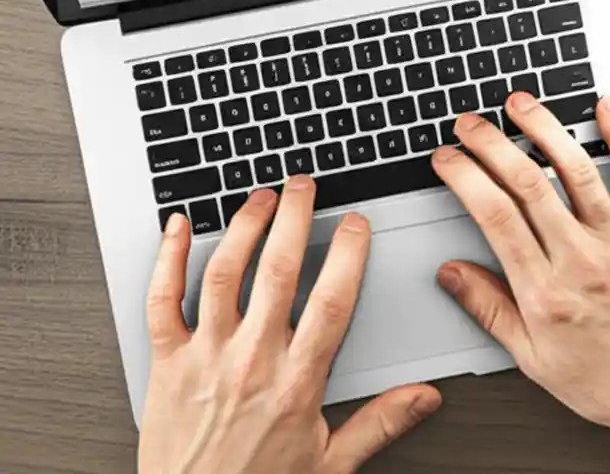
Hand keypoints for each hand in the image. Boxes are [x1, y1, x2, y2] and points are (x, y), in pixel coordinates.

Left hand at [139, 178, 440, 473]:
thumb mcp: (331, 465)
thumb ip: (381, 423)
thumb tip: (425, 396)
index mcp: (297, 382)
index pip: (332, 300)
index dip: (348, 254)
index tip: (355, 224)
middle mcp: (252, 360)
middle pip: (278, 270)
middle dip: (294, 217)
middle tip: (303, 185)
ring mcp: (205, 357)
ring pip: (223, 273)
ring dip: (243, 226)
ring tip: (258, 197)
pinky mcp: (165, 363)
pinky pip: (162, 300)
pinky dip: (168, 258)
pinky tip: (178, 226)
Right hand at [432, 94, 609, 470]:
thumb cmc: (607, 382)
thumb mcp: (533, 358)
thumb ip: (489, 309)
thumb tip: (452, 273)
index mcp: (543, 292)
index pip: (493, 215)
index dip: (464, 177)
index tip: (448, 159)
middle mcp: (580, 260)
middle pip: (526, 183)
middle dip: (491, 143)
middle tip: (470, 123)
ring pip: (576, 170)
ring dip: (545, 129)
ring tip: (521, 103)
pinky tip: (606, 110)